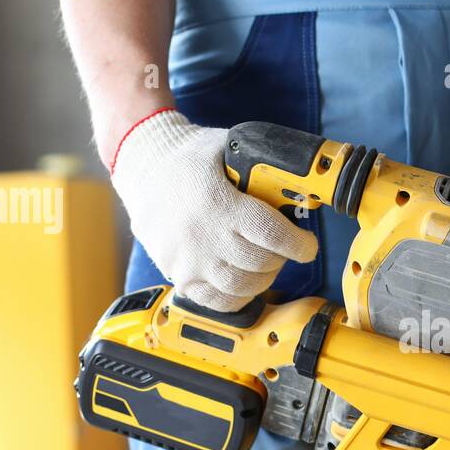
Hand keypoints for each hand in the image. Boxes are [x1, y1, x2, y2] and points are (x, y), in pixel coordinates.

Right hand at [110, 109, 317, 310]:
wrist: (142, 167)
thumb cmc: (190, 158)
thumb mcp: (228, 147)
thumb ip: (264, 166)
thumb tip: (303, 184)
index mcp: (217, 202)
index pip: (272, 234)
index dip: (299, 244)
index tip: (307, 245)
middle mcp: (201, 236)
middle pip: (260, 263)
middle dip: (282, 257)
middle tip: (283, 248)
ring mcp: (188, 261)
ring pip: (242, 287)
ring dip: (263, 277)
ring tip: (264, 261)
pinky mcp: (178, 277)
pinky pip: (218, 302)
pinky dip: (239, 296)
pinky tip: (245, 279)